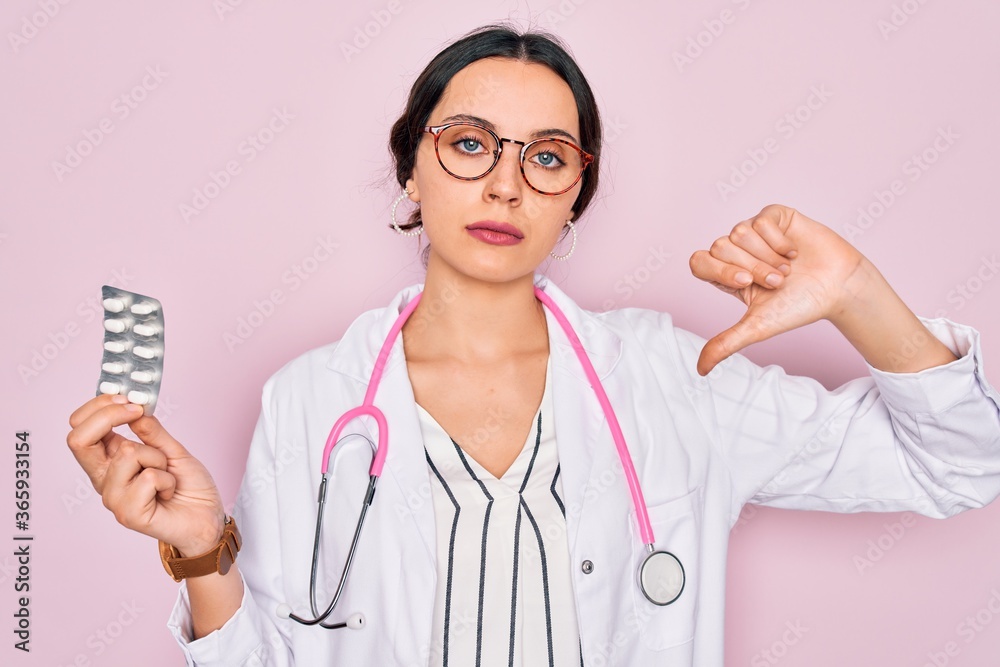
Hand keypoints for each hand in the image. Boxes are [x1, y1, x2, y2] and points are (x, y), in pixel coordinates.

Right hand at [67, 394, 225, 556]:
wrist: (207, 518)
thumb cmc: (188, 487)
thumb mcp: (172, 450)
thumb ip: (152, 431)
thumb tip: (135, 407)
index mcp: (109, 462)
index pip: (80, 431)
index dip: (98, 408)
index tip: (127, 398)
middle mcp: (104, 479)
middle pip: (78, 440)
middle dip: (109, 415)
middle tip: (136, 411)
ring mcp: (113, 498)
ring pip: (127, 452)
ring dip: (157, 457)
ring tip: (166, 475)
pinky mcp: (128, 514)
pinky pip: (149, 477)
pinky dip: (168, 480)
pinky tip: (169, 493)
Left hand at [689, 204, 876, 375]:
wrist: (838, 289)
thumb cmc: (798, 307)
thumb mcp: (758, 327)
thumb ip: (726, 343)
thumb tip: (701, 370)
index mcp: (726, 274)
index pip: (699, 262)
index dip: (720, 270)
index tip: (746, 283)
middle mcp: (737, 251)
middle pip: (720, 247)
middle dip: (753, 268)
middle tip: (778, 281)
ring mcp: (754, 231)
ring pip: (739, 232)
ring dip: (767, 256)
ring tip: (787, 269)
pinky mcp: (774, 217)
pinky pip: (761, 220)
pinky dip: (779, 241)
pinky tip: (794, 252)